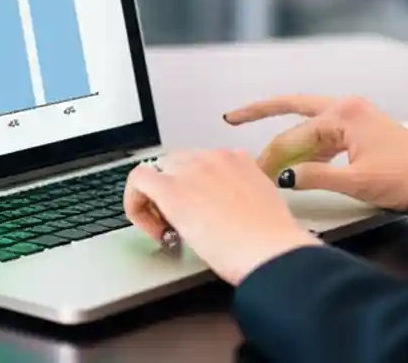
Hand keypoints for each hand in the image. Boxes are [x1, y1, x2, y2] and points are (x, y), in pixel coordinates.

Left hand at [123, 150, 320, 284]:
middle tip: (179, 225)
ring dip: (155, 200)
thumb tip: (225, 209)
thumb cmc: (272, 240)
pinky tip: (153, 229)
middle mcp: (213, 157)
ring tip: (167, 230)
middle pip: (175, 165)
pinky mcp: (172, 189)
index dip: (192, 189)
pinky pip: (138, 181)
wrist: (270, 250)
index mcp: (237, 160)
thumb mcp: (260, 204)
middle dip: (172, 192)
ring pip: (155, 171)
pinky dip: (136, 203)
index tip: (198, 212)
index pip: (201, 164)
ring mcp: (192, 170)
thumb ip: (240, 195)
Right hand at [224, 95, 407, 212]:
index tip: (252, 177)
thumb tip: (284, 177)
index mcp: (343, 114)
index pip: (293, 136)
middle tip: (230, 118)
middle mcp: (347, 108)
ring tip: (256, 140)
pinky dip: (306, 144)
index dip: (269, 158)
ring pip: (309, 121)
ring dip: (285, 133)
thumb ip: (316, 177)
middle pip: (294, 108)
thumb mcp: (358, 184)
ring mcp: (356, 118)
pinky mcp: (363, 132)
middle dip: (262, 113)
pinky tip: (295, 159)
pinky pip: (324, 133)